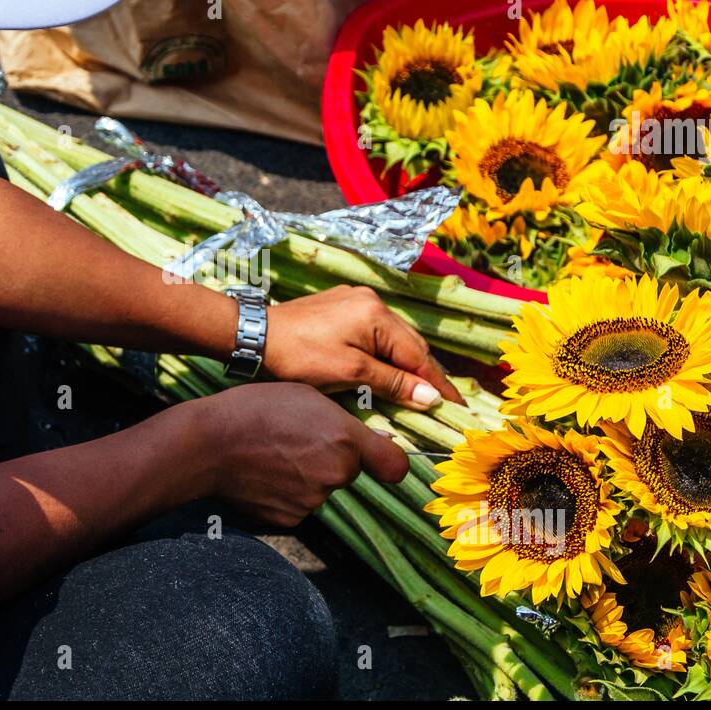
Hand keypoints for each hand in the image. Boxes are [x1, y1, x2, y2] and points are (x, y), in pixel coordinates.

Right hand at [194, 383, 409, 526]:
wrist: (208, 444)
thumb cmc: (255, 409)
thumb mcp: (307, 395)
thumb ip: (343, 420)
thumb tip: (369, 441)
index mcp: (345, 439)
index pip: (395, 465)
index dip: (391, 461)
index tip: (385, 458)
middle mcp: (336, 473)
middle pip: (349, 471)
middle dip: (333, 458)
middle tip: (298, 440)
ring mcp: (314, 501)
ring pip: (322, 488)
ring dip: (308, 475)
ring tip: (274, 454)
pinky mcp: (291, 520)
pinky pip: (299, 505)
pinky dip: (287, 493)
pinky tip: (265, 474)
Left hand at [262, 285, 465, 409]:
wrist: (254, 337)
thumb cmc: (299, 357)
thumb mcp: (350, 373)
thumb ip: (392, 383)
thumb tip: (430, 398)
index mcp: (377, 314)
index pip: (418, 355)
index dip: (437, 385)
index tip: (456, 408)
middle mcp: (371, 301)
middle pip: (409, 345)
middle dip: (425, 375)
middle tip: (444, 404)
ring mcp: (354, 302)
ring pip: (393, 340)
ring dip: (406, 366)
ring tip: (420, 393)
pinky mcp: (339, 309)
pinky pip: (375, 335)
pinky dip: (386, 355)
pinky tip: (389, 371)